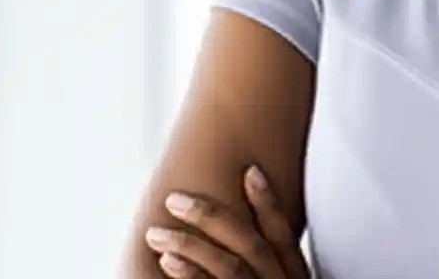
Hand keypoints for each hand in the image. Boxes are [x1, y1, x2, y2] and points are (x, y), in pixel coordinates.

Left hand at [145, 165, 309, 278]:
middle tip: (175, 200)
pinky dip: (189, 275)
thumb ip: (270, 266)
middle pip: (251, 245)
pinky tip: (167, 261)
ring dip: (189, 245)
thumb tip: (244, 233)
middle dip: (212, 218)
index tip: (251, 170)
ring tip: (156, 233)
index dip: (268, 202)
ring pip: (230, 267)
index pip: (283, 235)